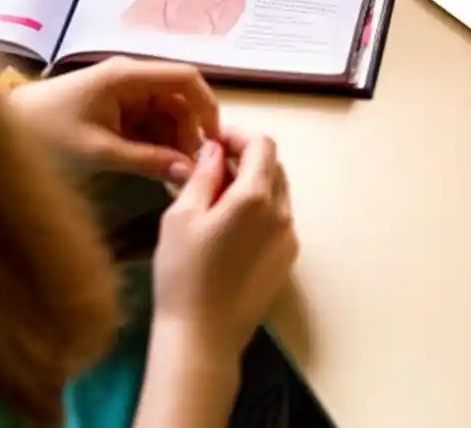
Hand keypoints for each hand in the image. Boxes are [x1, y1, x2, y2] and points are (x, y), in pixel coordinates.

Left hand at [7, 57, 218, 181]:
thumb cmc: (44, 134)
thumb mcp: (99, 151)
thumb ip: (147, 161)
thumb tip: (190, 172)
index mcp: (128, 76)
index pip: (186, 78)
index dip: (208, 107)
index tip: (216, 142)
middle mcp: (131, 80)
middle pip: (180, 100)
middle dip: (191, 134)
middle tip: (195, 172)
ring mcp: (124, 96)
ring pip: (168, 117)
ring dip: (176, 144)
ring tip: (177, 178)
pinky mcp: (116, 112)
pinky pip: (150, 127)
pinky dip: (159, 147)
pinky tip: (161, 172)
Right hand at [152, 130, 297, 357]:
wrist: (203, 336)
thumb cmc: (184, 273)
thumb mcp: (182, 216)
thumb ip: (203, 176)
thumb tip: (215, 149)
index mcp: (257, 197)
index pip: (263, 145)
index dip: (239, 136)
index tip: (212, 143)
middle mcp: (282, 214)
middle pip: (274, 168)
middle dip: (245, 159)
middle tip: (209, 169)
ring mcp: (289, 239)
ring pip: (277, 195)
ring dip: (252, 186)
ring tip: (215, 199)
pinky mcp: (286, 261)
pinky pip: (277, 222)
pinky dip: (258, 212)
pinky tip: (228, 228)